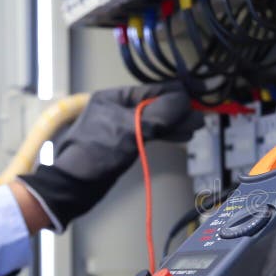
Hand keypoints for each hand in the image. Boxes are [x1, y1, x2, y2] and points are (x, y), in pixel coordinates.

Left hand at [19, 84, 201, 229]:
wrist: (73, 186)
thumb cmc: (95, 154)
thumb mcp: (130, 131)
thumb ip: (159, 114)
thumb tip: (185, 100)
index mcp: (115, 97)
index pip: (154, 89)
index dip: (178, 91)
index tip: (201, 91)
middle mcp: (119, 108)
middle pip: (156, 104)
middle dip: (179, 110)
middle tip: (201, 117)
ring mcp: (122, 125)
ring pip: (156, 119)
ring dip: (176, 122)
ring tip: (195, 127)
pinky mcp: (125, 142)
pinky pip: (151, 132)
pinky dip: (167, 133)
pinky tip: (181, 135)